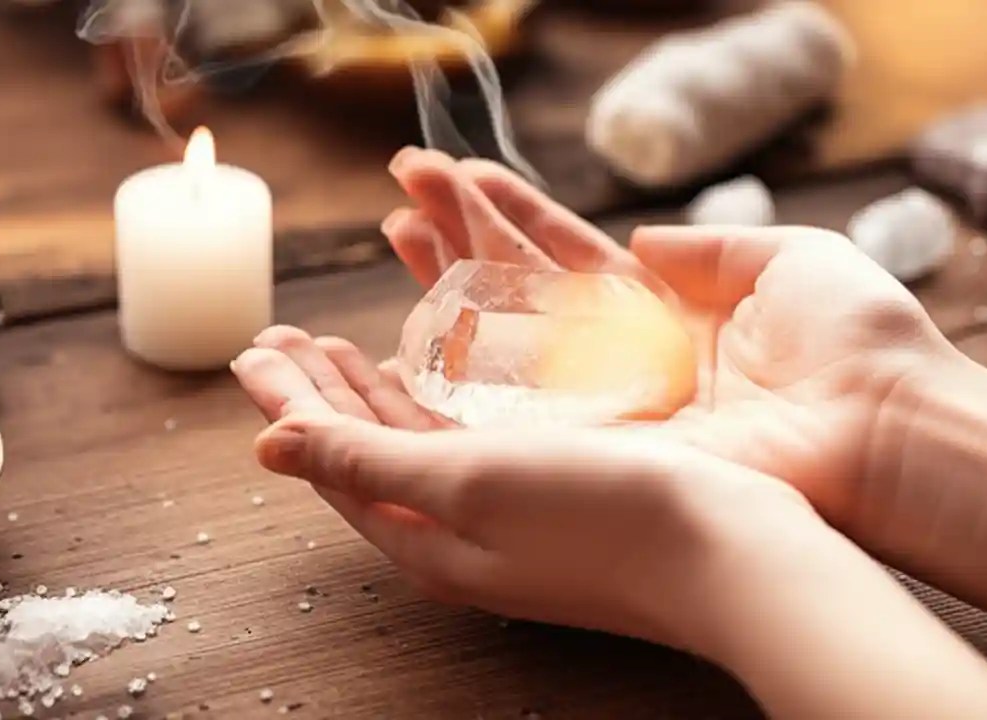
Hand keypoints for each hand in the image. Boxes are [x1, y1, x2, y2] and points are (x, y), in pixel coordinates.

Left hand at [233, 324, 829, 661]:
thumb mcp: (464, 481)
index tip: (253, 346)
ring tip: (337, 348)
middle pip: (364, 451)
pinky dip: (435, 398)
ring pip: (413, 441)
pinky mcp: (551, 491)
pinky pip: (466, 437)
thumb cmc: (601, 516)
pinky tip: (434, 374)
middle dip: (318, 393)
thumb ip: (363, 458)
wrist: (733, 554)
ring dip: (370, 391)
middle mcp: (459, 532)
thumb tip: (267, 444)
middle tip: (281, 339)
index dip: (287, 401)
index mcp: (426, 537)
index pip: (330, 461)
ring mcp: (506, 515)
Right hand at [380, 148, 959, 528]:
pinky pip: (515, 404)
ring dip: (450, 279)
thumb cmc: (855, 340)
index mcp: (668, 313)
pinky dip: (462, 367)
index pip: (569, 255)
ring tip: (397, 223)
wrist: (884, 428)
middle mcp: (623, 360)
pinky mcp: (599, 447)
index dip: (513, 215)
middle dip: (463, 235)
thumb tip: (641, 237)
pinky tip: (415, 322)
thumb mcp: (788, 257)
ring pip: (506, 335)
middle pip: (523, 288)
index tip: (461, 174)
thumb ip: (708, 246)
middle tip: (405, 185)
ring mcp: (604, 405)